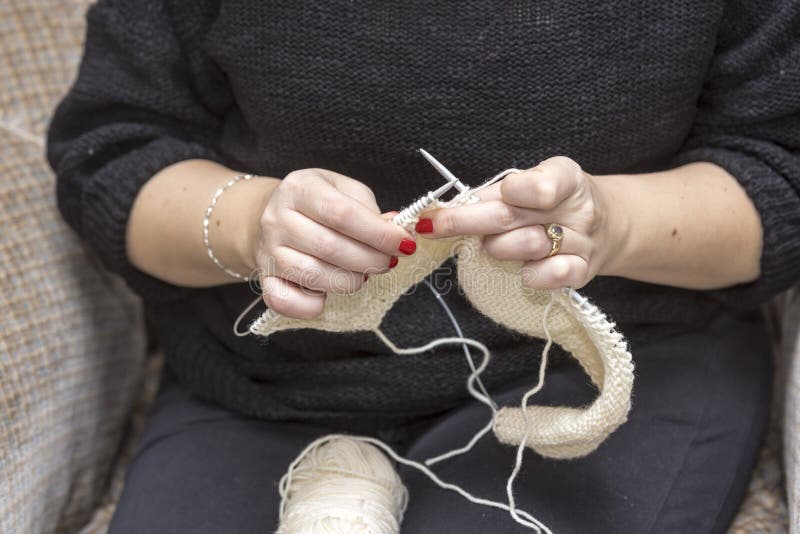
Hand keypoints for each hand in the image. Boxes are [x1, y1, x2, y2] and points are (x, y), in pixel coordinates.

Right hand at [253, 168, 415, 318]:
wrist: (277, 216)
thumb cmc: (320, 204)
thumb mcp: (346, 191)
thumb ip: (371, 211)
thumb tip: (397, 232)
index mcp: (300, 189)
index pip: (341, 213)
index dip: (378, 233)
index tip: (403, 244)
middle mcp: (277, 219)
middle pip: (328, 246)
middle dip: (370, 259)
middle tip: (387, 262)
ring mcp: (267, 251)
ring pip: (312, 275)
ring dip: (349, 281)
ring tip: (362, 273)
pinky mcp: (265, 279)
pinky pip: (286, 302)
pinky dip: (313, 304)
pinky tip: (327, 291)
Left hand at [418, 156, 616, 289]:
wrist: (607, 225)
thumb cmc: (552, 204)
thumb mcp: (529, 185)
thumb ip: (493, 194)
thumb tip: (442, 211)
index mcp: (565, 177)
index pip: (540, 183)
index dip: (507, 191)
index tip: (471, 197)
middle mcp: (578, 209)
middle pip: (512, 216)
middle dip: (465, 221)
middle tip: (433, 225)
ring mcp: (582, 242)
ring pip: (527, 246)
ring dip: (496, 248)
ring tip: (490, 247)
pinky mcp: (582, 272)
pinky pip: (551, 277)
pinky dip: (530, 276)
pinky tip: (522, 272)